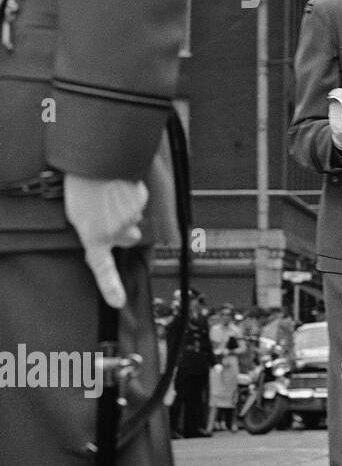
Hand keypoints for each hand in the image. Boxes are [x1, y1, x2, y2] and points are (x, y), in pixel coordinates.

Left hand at [64, 174, 147, 308]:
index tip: (118, 301)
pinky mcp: (141, 200)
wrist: (97, 163)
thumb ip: (92, 232)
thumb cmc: (81, 186)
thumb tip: (108, 238)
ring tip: (109, 193)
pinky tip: (118, 185)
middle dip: (125, 230)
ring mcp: (130, 216)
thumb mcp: (76, 214)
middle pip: (128, 238)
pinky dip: (130, 194)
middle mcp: (116, 231)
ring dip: (124, 209)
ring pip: (133, 217)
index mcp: (95, 236)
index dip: (110, 287)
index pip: (103, 268)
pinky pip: (138, 200)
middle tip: (111, 215)